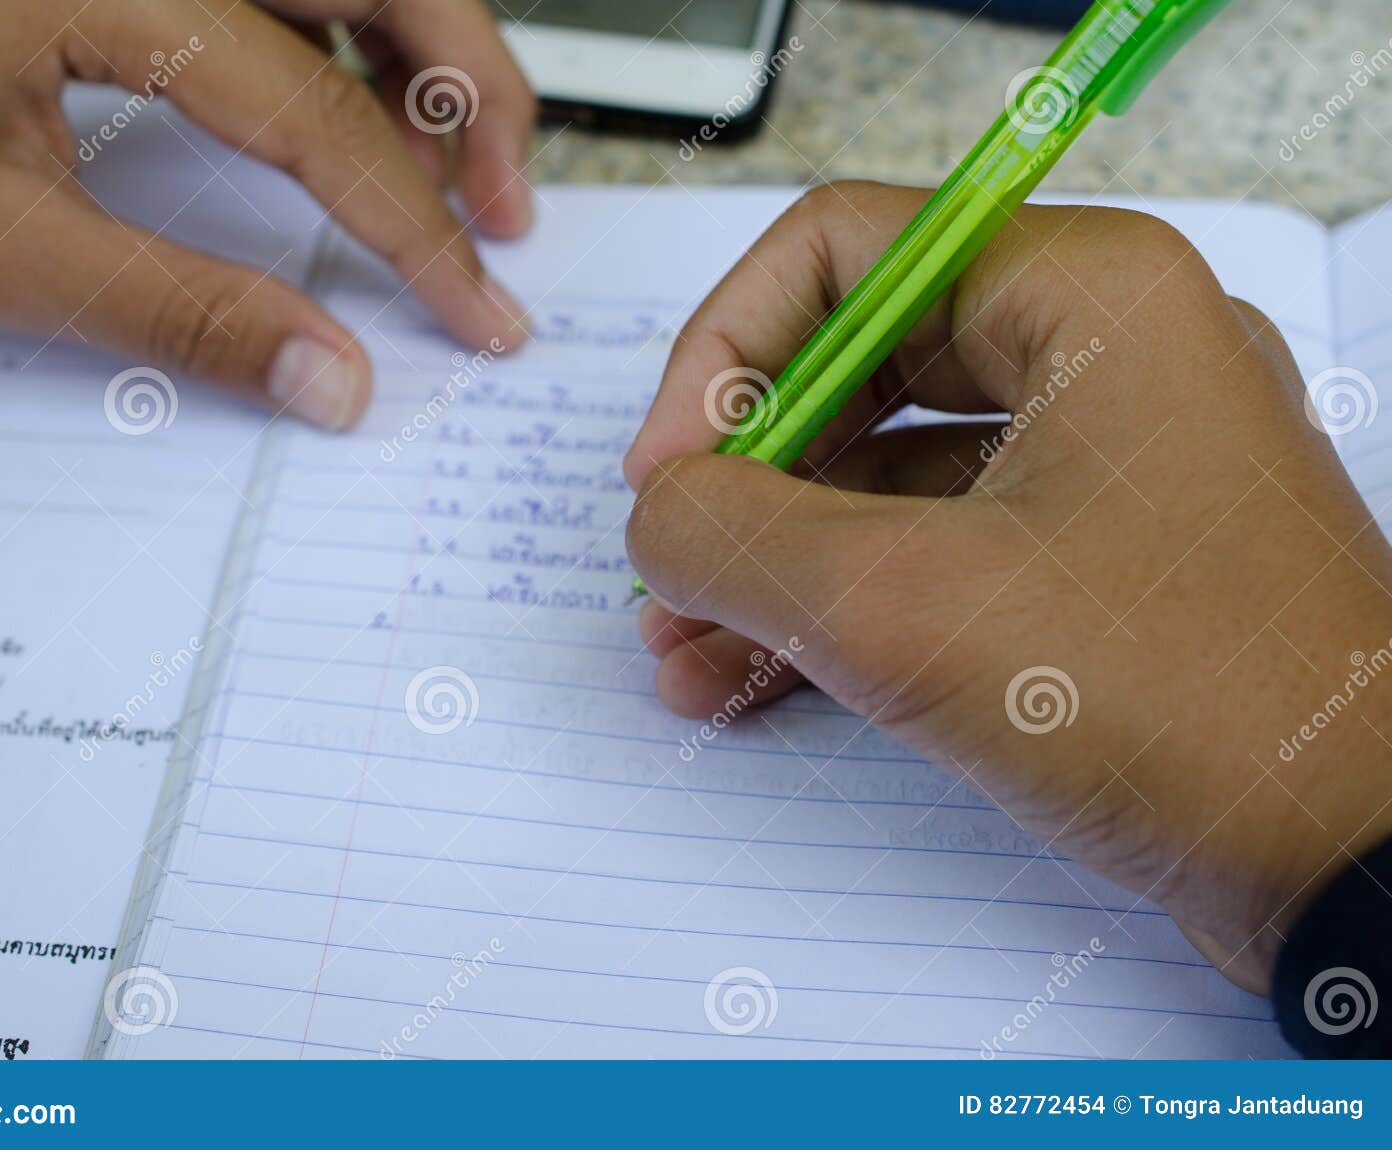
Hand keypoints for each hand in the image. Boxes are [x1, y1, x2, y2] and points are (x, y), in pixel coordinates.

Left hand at [0, 0, 534, 427]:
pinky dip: (341, 34)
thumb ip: (174, 314)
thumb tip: (324, 378)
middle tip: (505, 204)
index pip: (317, 114)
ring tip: (441, 167)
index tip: (474, 305)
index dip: (415, 226)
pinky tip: (348, 110)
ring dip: (417, 50)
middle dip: (469, 89)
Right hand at [624, 181, 1391, 993]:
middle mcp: (1102, 353)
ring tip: (684, 655)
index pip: (840, 250)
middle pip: (854, 367)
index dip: (722, 353)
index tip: (661, 476)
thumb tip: (657, 519)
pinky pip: (938, 548)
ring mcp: (1109, 462)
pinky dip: (843, 605)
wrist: (1356, 864)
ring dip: (774, 561)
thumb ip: (734, 536)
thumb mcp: (899, 606)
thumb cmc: (1171, 700)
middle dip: (740, 482)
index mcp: (1081, 293)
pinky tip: (750, 683)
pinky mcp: (1103, 563)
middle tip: (664, 572)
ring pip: (887, 474)